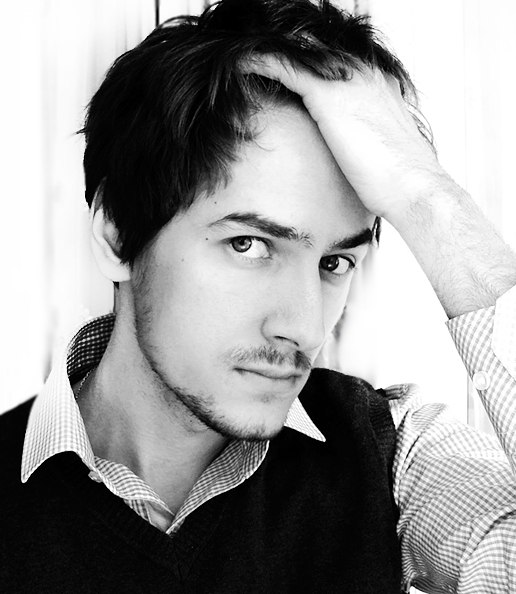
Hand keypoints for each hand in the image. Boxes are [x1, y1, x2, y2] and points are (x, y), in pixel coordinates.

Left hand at [245, 56, 449, 221]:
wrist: (412, 187)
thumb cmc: (398, 180)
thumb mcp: (381, 152)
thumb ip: (365, 142)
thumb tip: (355, 158)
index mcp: (375, 84)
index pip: (334, 63)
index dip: (308, 64)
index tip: (286, 70)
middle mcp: (362, 73)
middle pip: (313, 50)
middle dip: (285, 51)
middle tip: (257, 54)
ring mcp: (346, 79)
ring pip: (296, 52)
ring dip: (269, 52)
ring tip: (242, 55)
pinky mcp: (326, 94)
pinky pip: (283, 67)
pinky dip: (259, 62)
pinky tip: (238, 63)